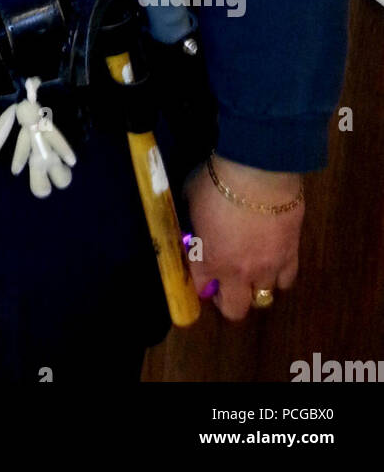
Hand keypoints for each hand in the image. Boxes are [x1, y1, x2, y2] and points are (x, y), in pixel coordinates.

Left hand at [184, 154, 303, 319]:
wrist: (259, 172)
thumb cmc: (218, 181)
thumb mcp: (191, 197)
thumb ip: (192, 217)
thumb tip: (194, 220)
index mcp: (209, 259)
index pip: (201, 287)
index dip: (200, 282)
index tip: (201, 273)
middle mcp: (238, 272)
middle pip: (235, 310)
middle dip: (228, 301)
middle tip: (227, 284)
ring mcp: (267, 267)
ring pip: (264, 297)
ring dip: (256, 286)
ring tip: (253, 270)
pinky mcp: (291, 256)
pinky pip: (287, 280)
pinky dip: (279, 275)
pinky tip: (275, 261)